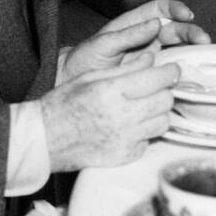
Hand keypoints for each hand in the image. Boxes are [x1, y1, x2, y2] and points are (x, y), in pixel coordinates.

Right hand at [41, 52, 178, 170]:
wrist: (45, 140)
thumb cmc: (65, 104)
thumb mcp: (90, 77)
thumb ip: (125, 68)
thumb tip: (152, 59)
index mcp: (113, 91)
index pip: (159, 78)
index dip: (170, 71)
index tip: (170, 70)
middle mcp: (123, 116)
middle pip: (166, 100)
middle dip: (165, 91)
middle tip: (155, 88)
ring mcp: (126, 139)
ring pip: (163, 122)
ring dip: (158, 113)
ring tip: (144, 108)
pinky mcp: (126, 156)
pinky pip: (150, 140)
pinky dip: (145, 132)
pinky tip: (131, 127)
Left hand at [60, 0, 208, 82]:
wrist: (72, 85)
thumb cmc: (84, 62)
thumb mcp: (102, 45)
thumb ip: (127, 35)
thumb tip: (155, 24)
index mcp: (133, 24)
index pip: (159, 9)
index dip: (175, 9)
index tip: (186, 14)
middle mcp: (146, 38)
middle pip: (175, 29)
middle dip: (191, 31)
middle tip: (203, 40)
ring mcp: (151, 56)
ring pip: (178, 48)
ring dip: (193, 49)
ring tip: (204, 53)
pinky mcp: (152, 74)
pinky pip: (172, 68)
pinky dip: (185, 67)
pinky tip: (194, 70)